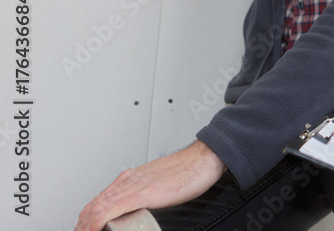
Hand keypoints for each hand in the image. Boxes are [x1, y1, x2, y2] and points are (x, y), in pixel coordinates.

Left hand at [74, 140, 225, 230]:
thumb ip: (145, 193)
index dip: (86, 218)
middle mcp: (128, 181)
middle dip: (82, 223)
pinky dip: (97, 222)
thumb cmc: (188, 169)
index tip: (84, 229)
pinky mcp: (143, 194)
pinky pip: (111, 210)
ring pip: (97, 208)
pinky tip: (93, 229)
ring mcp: (133, 187)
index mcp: (130, 178)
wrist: (204, 157)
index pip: (99, 201)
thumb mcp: (160, 182)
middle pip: (93, 206)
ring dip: (85, 224)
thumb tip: (138, 208)